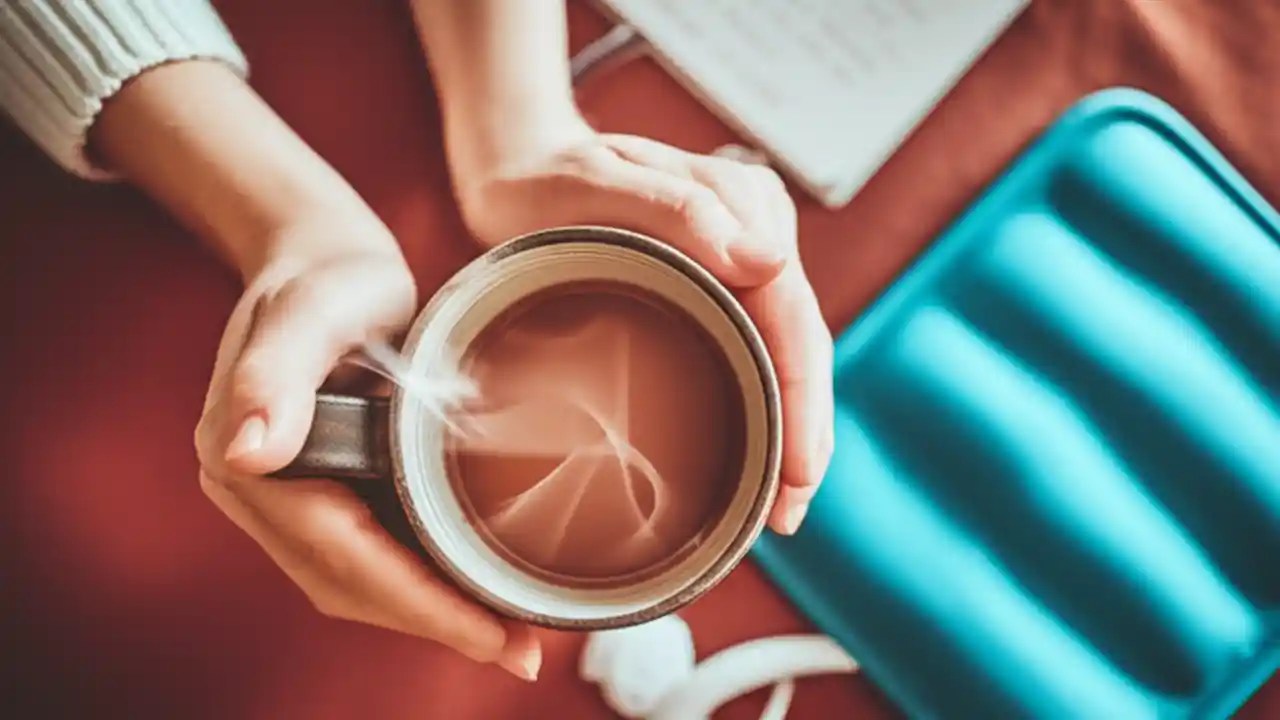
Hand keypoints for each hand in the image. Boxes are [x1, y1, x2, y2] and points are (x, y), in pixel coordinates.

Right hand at [193, 225, 541, 679]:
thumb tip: (249, 454)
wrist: (319, 254)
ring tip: (508, 635)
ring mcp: (283, 496)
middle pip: (350, 585)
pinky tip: (470, 590)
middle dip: (434, 622)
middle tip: (519, 651)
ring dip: (430, 612)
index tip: (491, 635)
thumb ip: (276, 369)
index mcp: (244, 455)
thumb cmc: (326, 273)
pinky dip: (419, 581)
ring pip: (359, 583)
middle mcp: (256, 488)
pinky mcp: (319, 490)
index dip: (418, 603)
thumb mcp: (313, 305)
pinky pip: (368, 556)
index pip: (339, 556)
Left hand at [454, 131, 834, 533]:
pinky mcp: (718, 283)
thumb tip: (770, 261)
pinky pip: (755, 347)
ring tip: (782, 505)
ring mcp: (740, 260)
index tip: (798, 468)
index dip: (802, 398)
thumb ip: (681, 210)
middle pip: (799, 341)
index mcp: (741, 205)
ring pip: (785, 352)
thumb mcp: (597, 184)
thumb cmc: (548, 177)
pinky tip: (758, 453)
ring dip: (790, 427)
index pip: (792, 311)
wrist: (519, 167)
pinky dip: (762, 404)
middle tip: (790, 511)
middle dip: (804, 430)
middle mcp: (754, 232)